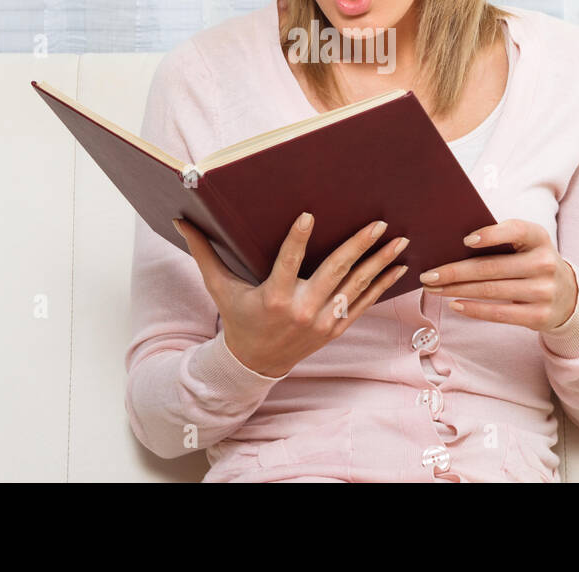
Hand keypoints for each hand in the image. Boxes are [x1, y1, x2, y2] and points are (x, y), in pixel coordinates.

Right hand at [171, 213, 408, 377]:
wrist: (256, 363)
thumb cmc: (237, 318)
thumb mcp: (219, 288)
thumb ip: (203, 253)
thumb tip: (180, 220)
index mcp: (273, 297)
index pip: (287, 263)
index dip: (297, 240)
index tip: (309, 215)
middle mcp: (301, 309)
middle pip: (335, 272)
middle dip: (359, 246)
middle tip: (378, 223)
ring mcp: (323, 321)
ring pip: (356, 286)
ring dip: (380, 262)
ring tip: (399, 240)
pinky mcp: (336, 328)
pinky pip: (363, 303)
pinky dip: (382, 285)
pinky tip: (398, 266)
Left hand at [418, 219, 577, 331]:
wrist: (568, 296)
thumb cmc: (532, 263)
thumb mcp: (527, 246)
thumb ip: (501, 242)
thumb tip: (453, 247)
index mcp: (539, 238)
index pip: (516, 230)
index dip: (491, 234)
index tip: (465, 240)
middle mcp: (544, 263)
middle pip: (491, 267)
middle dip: (454, 271)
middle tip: (428, 274)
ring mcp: (543, 291)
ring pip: (490, 291)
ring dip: (456, 290)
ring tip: (433, 289)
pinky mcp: (539, 316)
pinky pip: (499, 313)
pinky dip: (473, 309)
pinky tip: (454, 304)